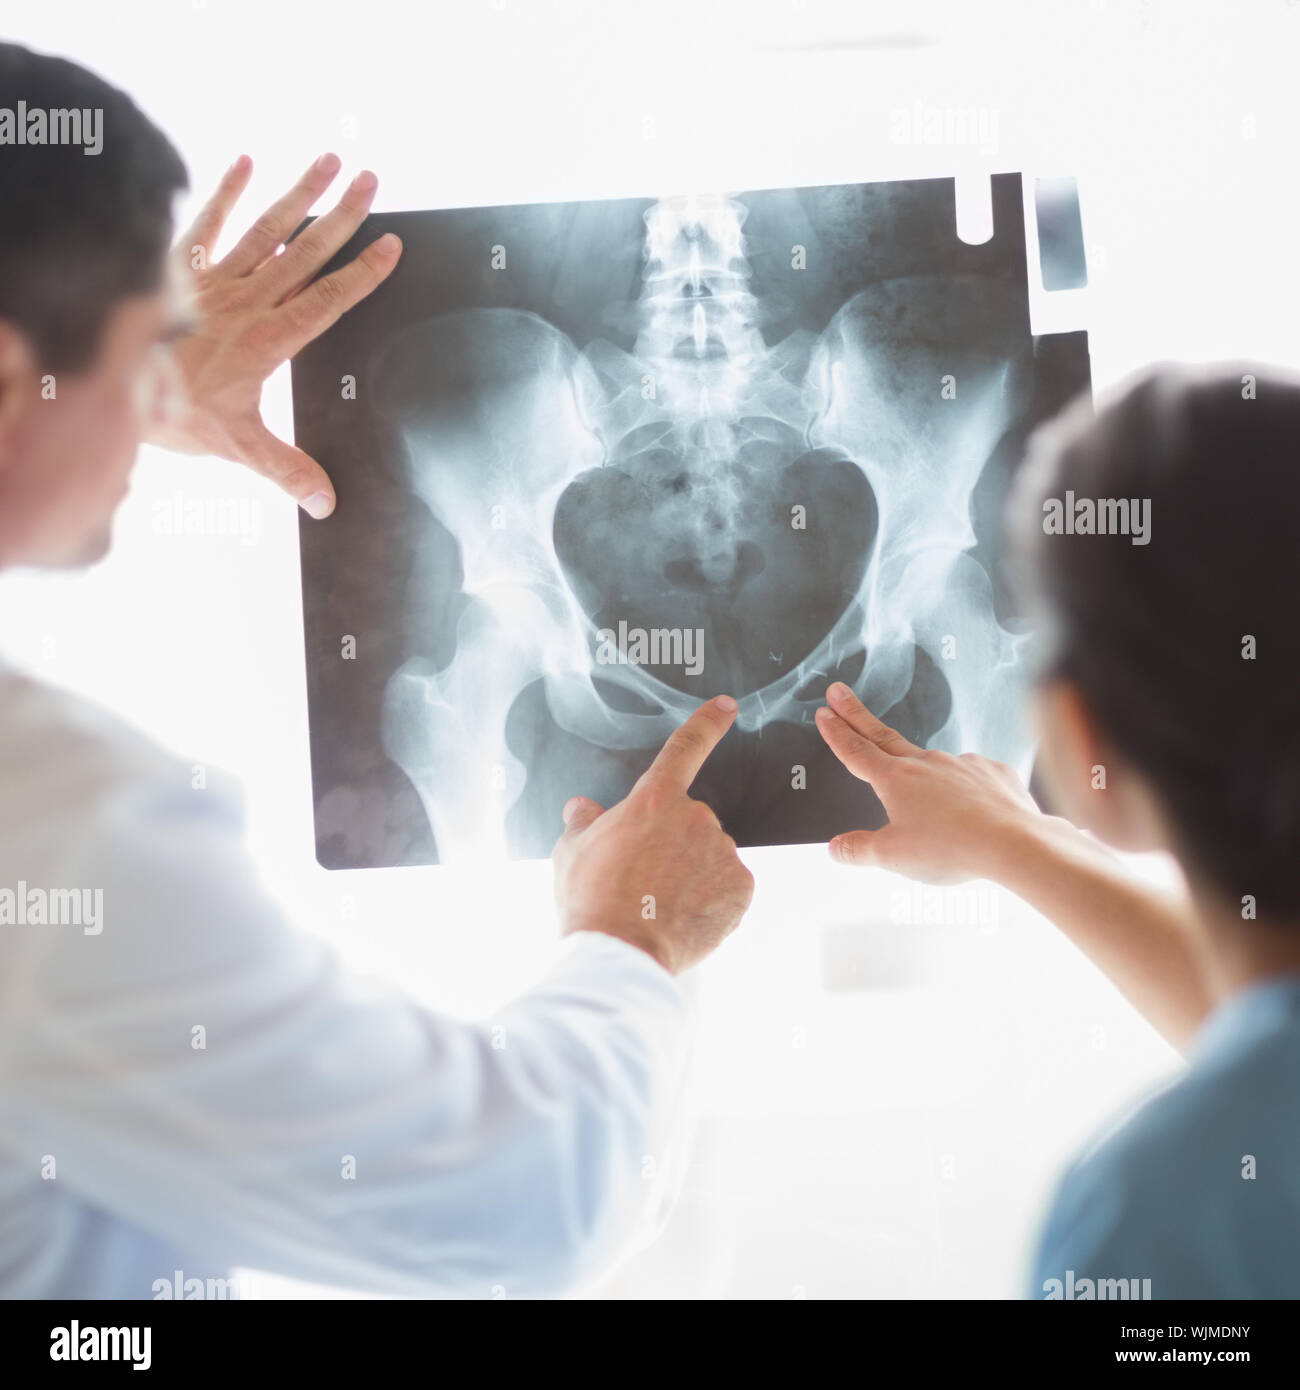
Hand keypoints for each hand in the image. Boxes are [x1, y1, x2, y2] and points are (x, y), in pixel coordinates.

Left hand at [154, 153, 401, 516]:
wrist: (116, 388)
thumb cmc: (179, 417)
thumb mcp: (240, 447)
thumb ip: (287, 470)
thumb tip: (328, 503)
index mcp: (268, 340)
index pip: (325, 300)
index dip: (361, 273)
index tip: (391, 245)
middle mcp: (245, 301)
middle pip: (303, 252)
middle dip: (341, 216)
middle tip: (373, 182)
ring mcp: (214, 280)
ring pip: (265, 229)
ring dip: (299, 193)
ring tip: (330, 161)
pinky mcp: (184, 269)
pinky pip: (207, 222)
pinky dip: (226, 191)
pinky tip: (247, 161)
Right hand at [552, 696, 754, 974]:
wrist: (621, 950)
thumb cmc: (592, 900)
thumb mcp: (571, 853)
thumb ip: (583, 823)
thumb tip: (581, 808)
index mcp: (654, 801)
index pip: (685, 749)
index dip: (707, 724)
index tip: (726, 707)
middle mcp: (696, 818)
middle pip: (691, 823)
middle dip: (674, 845)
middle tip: (645, 881)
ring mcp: (722, 852)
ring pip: (711, 856)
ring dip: (693, 874)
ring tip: (661, 906)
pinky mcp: (741, 887)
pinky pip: (729, 887)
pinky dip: (712, 899)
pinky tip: (686, 917)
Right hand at [815, 682, 1041, 883]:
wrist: (1015, 842)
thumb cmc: (953, 848)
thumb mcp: (893, 857)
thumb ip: (860, 850)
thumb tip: (837, 848)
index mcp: (895, 779)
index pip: (856, 750)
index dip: (837, 732)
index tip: (826, 713)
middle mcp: (926, 763)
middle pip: (883, 735)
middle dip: (857, 714)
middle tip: (840, 693)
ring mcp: (961, 764)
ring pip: (933, 765)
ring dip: (924, 775)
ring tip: (933, 813)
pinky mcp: (992, 772)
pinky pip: (971, 777)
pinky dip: (965, 790)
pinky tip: (970, 812)